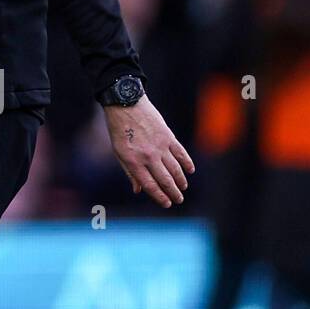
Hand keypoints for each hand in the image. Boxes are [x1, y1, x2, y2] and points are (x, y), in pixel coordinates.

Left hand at [104, 94, 193, 208]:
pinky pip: (181, 153)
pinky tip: (190, 170)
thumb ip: (130, 172)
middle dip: (173, 192)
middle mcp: (148, 156)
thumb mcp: (119, 153)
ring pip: (175, 168)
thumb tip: (138, 190)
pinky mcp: (168, 136)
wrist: (127, 104)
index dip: (159, 196)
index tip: (167, 204)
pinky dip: (187, 163)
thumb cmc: (119, 130)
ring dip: (181, 180)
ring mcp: (160, 146)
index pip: (150, 185)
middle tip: (179, 200)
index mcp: (134, 162)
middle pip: (165, 180)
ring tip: (184, 187)